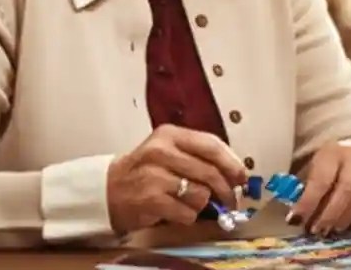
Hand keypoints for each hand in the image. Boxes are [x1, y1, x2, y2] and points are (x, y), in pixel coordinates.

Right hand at [106, 125, 247, 232]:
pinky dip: (188, 216)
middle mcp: (161, 152)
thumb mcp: (168, 151)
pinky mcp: (151, 200)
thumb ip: (198, 155)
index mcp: (169, 135)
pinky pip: (188, 212)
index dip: (232, 162)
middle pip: (210, 172)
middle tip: (230, 199)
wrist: (109, 189)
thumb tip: (235, 172)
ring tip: (189, 201)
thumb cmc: (145, 171)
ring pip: (201, 194)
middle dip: (225, 189)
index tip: (242, 176)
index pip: (211, 145)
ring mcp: (155, 176)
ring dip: (202, 203)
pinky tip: (177, 210)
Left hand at [287, 144, 350, 235]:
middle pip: (346, 188)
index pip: (321, 178)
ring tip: (334, 229)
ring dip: (348, 217)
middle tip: (317, 230)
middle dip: (330, 214)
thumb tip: (293, 215)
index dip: (308, 201)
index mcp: (333, 154)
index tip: (296, 219)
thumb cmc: (334, 170)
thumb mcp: (316, 172)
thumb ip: (305, 191)